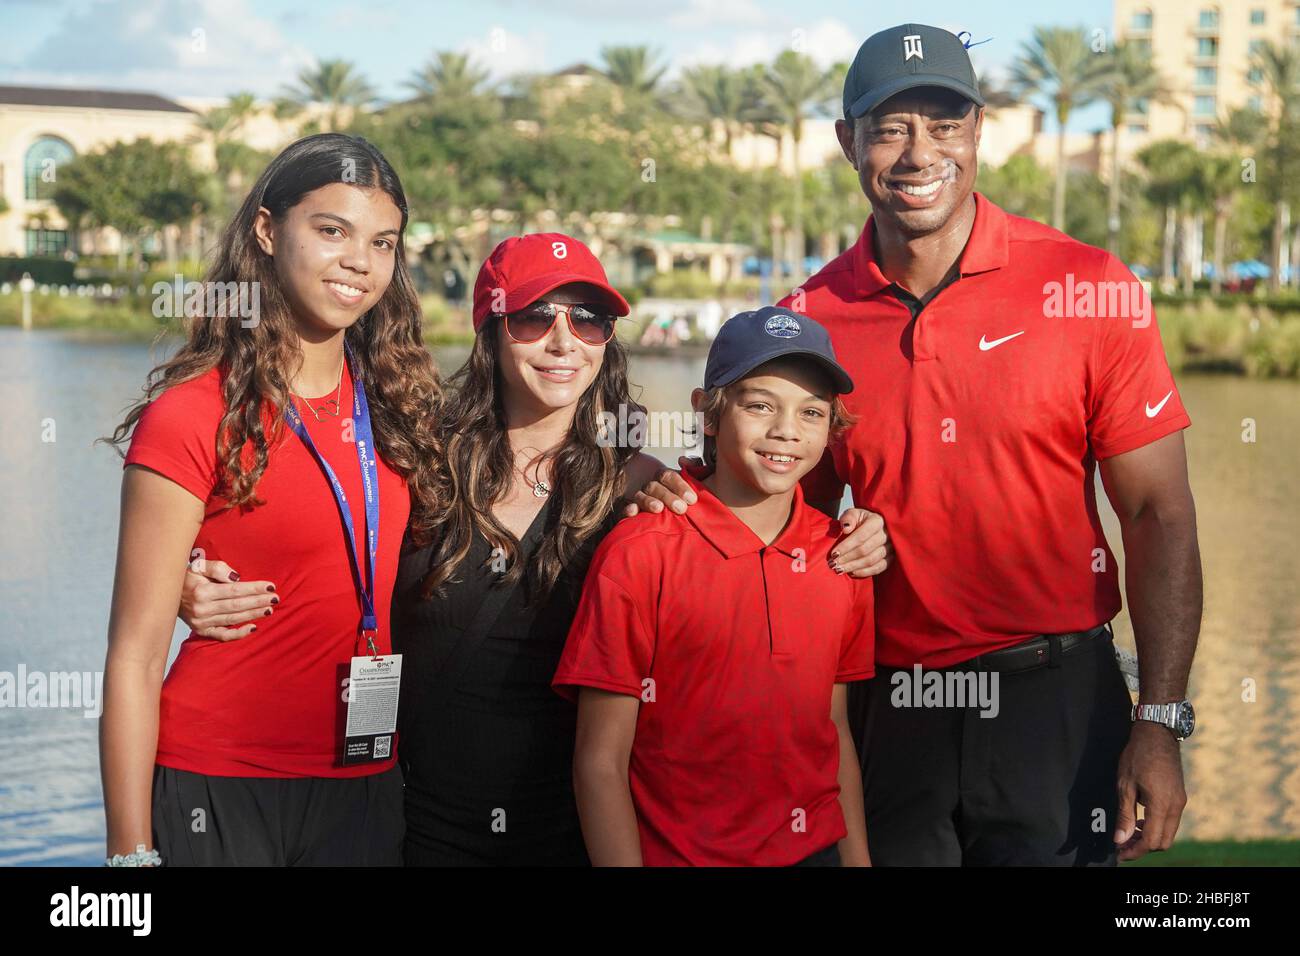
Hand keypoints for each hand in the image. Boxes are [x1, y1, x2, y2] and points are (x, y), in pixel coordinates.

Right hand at [180, 559, 277, 640]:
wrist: (166, 594)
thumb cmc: (187, 577)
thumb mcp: (199, 565)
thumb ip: (218, 568)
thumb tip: (236, 578)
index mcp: (202, 591)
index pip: (235, 590)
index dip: (254, 588)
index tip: (270, 586)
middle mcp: (202, 608)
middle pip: (237, 605)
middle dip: (258, 601)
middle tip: (276, 598)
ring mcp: (202, 622)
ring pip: (233, 619)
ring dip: (253, 614)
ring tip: (269, 609)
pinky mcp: (202, 631)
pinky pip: (223, 635)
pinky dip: (238, 633)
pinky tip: (253, 628)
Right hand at [623, 456, 701, 517]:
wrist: (666, 522)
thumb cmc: (681, 501)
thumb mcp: (691, 483)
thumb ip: (694, 468)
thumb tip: (685, 460)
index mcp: (664, 479)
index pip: (669, 476)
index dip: (680, 486)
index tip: (691, 499)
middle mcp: (650, 487)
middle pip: (655, 487)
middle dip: (668, 497)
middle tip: (681, 508)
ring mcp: (637, 498)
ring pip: (640, 496)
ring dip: (648, 501)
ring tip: (658, 508)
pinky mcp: (627, 511)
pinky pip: (624, 509)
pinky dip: (628, 509)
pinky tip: (633, 512)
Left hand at [831, 508, 891, 576]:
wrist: (874, 526)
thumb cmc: (861, 520)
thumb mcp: (853, 514)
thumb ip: (848, 518)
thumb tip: (846, 529)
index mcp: (877, 521)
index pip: (860, 536)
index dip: (846, 546)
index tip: (833, 553)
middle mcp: (887, 534)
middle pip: (865, 550)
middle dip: (847, 558)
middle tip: (833, 564)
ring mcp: (891, 547)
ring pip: (871, 561)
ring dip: (853, 566)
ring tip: (839, 569)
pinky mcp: (891, 558)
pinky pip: (878, 568)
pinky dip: (864, 572)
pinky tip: (851, 572)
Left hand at [1114, 720, 1186, 860]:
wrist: (1157, 733)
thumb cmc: (1138, 755)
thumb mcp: (1125, 785)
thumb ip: (1124, 815)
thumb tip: (1120, 839)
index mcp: (1163, 804)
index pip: (1152, 841)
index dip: (1135, 850)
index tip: (1120, 853)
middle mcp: (1176, 806)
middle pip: (1164, 841)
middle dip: (1144, 847)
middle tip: (1123, 844)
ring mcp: (1181, 802)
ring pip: (1168, 832)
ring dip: (1150, 837)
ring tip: (1129, 831)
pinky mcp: (1180, 797)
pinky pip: (1171, 821)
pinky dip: (1156, 826)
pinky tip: (1140, 819)